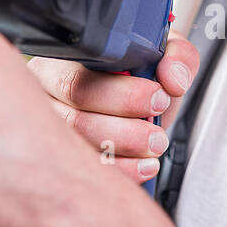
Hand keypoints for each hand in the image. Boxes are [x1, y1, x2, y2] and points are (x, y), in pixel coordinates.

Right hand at [26, 29, 199, 184]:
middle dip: (125, 130)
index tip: (158, 99)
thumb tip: (171, 77)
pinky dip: (121, 170)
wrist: (144, 102)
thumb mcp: (164, 56)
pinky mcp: (64, 157)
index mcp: (66, 60)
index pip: (79, 80)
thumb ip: (177, 55)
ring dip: (124, 152)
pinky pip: (85, 170)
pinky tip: (144, 165)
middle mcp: (48, 93)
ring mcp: (51, 128)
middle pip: (76, 118)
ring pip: (79, 148)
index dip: (121, 95)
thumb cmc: (142, 75)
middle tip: (156, 134)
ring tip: (154, 146)